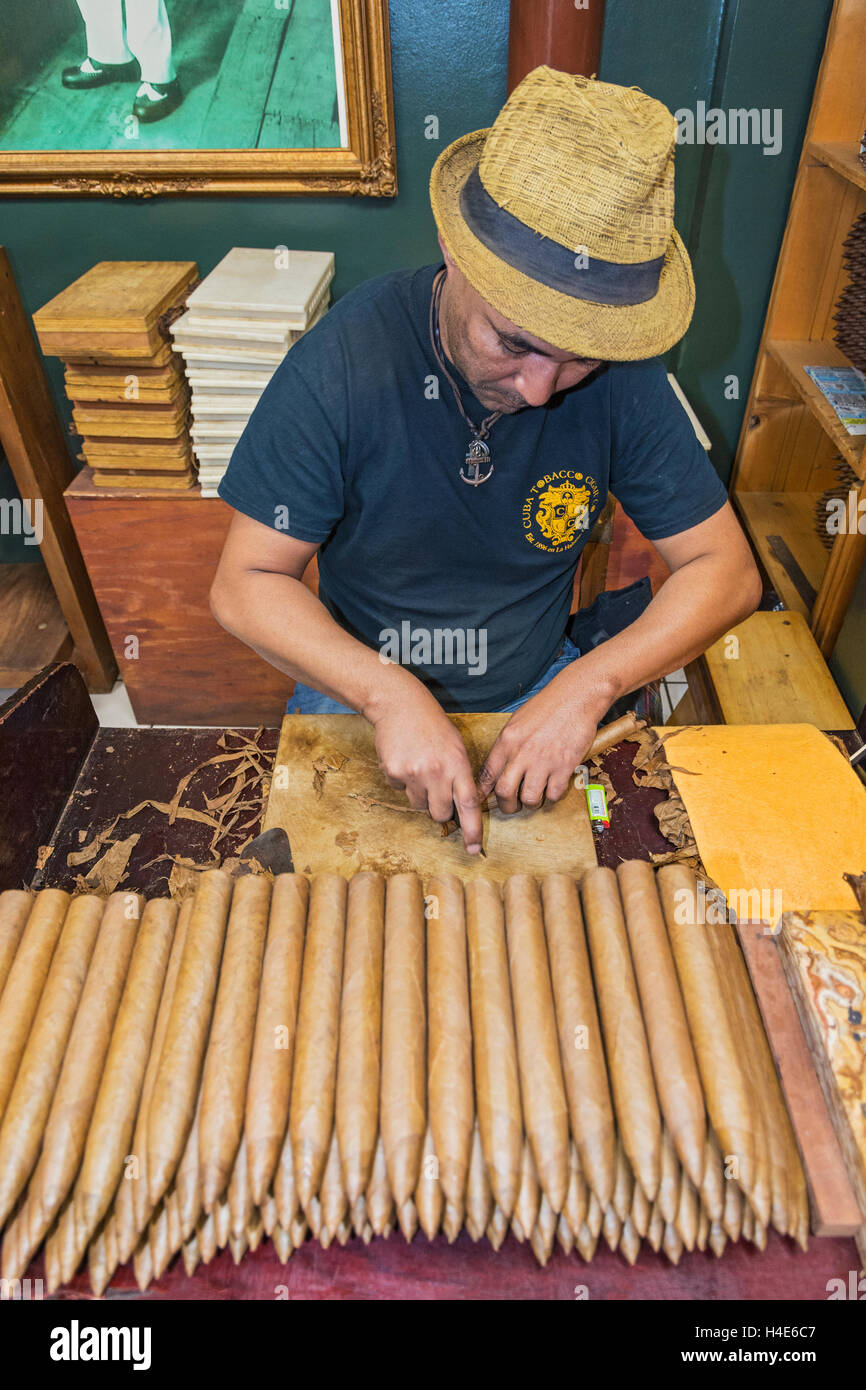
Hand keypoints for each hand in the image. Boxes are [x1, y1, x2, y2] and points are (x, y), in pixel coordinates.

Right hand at [368, 685, 483, 853]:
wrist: (399, 704)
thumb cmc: (432, 725)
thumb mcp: (456, 746)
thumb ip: (460, 775)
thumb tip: (463, 806)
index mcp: (458, 764)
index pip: (469, 804)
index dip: (472, 829)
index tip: (473, 849)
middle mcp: (437, 771)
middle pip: (440, 813)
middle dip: (439, 810)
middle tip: (435, 791)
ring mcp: (414, 773)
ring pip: (418, 805)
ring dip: (419, 794)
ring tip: (418, 768)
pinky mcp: (394, 772)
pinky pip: (399, 790)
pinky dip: (401, 780)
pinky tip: (404, 759)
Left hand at [478, 667, 607, 812]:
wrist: (576, 697)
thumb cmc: (547, 706)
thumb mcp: (517, 721)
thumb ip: (508, 745)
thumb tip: (500, 767)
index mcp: (507, 740)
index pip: (487, 774)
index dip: (484, 792)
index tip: (486, 800)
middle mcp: (522, 753)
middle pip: (505, 792)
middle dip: (507, 806)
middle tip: (513, 806)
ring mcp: (543, 761)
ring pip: (530, 798)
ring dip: (532, 803)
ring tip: (536, 797)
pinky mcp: (565, 766)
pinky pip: (554, 794)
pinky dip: (553, 796)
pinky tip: (553, 787)